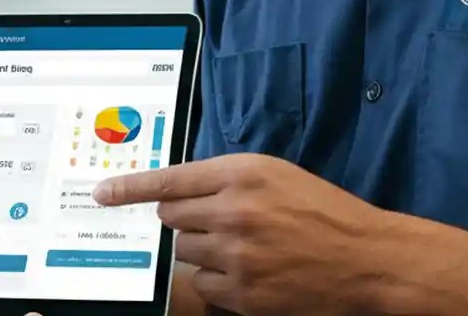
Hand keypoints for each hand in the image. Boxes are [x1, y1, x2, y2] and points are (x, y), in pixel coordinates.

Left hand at [93, 154, 398, 315]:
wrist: (366, 259)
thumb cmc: (323, 213)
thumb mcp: (275, 176)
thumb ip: (225, 179)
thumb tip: (178, 192)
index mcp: (242, 173)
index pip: (168, 179)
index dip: (128, 187)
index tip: (101, 194)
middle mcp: (234, 210)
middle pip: (170, 218)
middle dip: (186, 221)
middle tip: (219, 223)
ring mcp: (237, 254)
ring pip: (185, 253)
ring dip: (204, 251)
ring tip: (245, 249)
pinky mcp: (243, 293)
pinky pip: (204, 285)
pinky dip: (219, 282)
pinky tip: (250, 273)